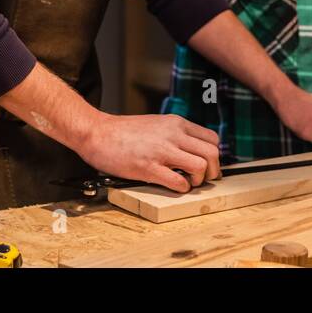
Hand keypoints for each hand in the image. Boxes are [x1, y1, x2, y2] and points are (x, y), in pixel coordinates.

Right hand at [76, 113, 222, 192]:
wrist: (97, 132)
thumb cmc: (124, 131)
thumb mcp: (156, 123)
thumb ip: (175, 133)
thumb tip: (192, 150)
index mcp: (176, 123)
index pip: (212, 139)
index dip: (214, 156)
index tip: (207, 165)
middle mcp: (173, 135)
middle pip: (212, 153)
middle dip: (213, 171)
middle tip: (204, 179)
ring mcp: (162, 151)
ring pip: (200, 167)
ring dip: (199, 181)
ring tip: (189, 183)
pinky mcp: (149, 168)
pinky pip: (178, 182)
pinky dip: (182, 189)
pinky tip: (174, 187)